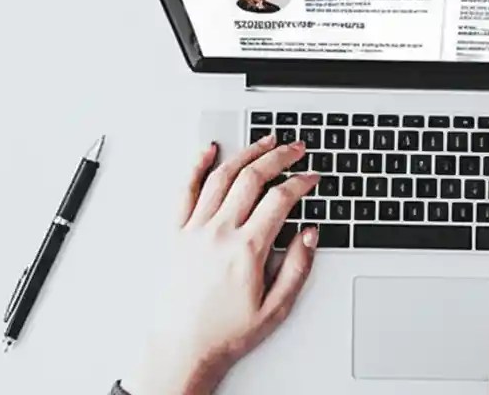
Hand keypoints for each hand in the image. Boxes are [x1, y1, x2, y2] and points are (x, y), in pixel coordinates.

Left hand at [123, 135, 319, 394]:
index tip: (311, 177)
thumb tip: (310, 234)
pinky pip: (186, 190)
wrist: (183, 346)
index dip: (300, 183)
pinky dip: (196, 166)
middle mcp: (219, 233)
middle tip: (295, 148)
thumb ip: (297, 267)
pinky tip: (209, 150)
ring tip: (264, 141)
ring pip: (221, 176)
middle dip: (279, 156)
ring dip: (246, 153)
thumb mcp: (276, 307)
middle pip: (252, 178)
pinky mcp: (176, 233)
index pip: (280, 200)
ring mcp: (195, 230)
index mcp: (246, 249)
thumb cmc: (225, 332)